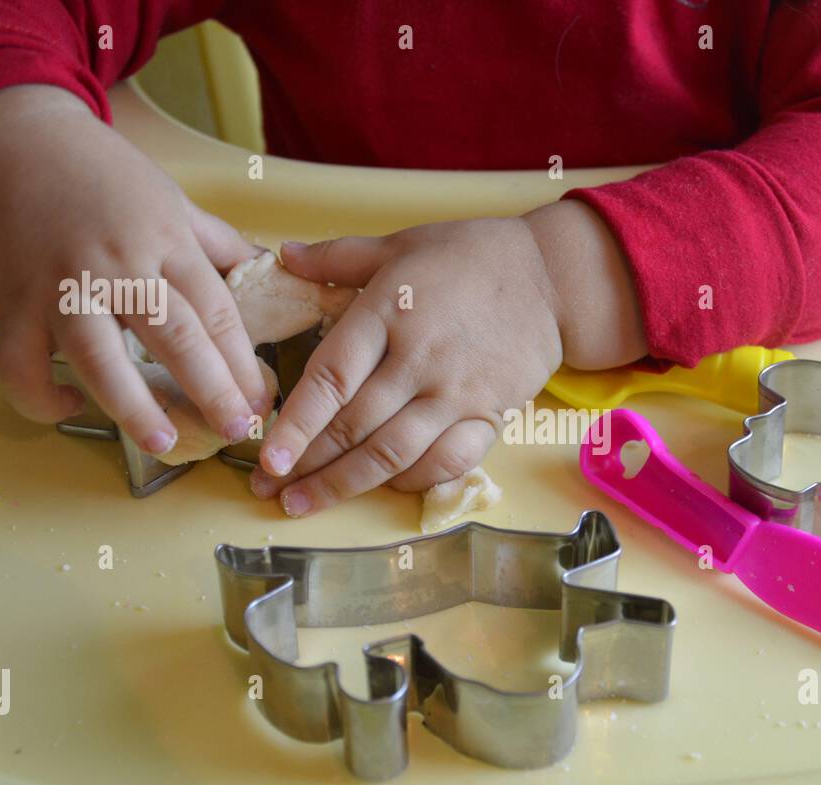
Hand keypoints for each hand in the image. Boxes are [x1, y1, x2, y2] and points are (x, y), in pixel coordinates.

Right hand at [0, 85, 270, 453]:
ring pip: (99, 356)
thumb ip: (217, 244)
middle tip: (236, 430)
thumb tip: (267, 270)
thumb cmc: (104, 174)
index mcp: (166, 242)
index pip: (216, 311)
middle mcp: (117, 265)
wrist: (18, 141)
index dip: (242, 362)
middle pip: (174, 336)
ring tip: (161, 441)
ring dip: (132, 405)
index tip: (261, 401)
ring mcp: (61, 286)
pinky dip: (41, 397)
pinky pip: (21, 365)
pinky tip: (71, 407)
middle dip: (211, 390)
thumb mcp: (174, 200)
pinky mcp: (11, 303)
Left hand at [249, 216, 563, 514]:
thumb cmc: (471, 256)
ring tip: (304, 504)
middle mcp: (420, 359)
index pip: (331, 378)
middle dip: (306, 464)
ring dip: (344, 484)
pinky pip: (444, 462)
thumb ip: (339, 257)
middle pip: (354, 426)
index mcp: (389, 311)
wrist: (553, 279)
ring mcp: (456, 393)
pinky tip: (377, 489)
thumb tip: (283, 257)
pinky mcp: (488, 415)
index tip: (266, 457)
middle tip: (268, 489)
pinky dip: (408, 482)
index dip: (296, 423)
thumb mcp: (402, 244)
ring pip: (392, 454)